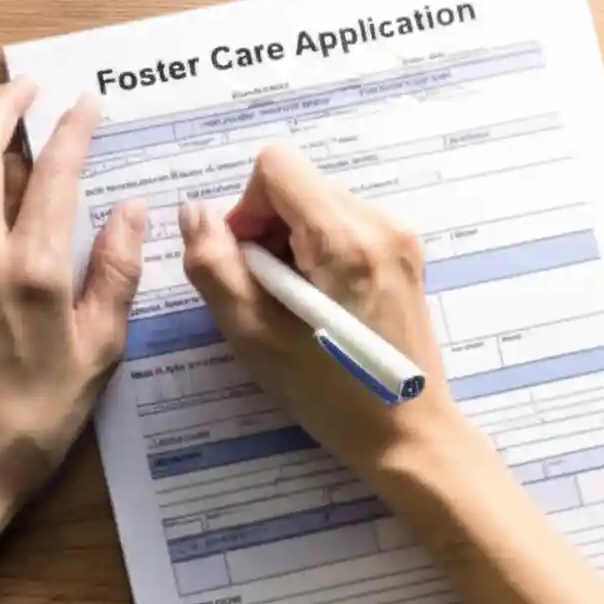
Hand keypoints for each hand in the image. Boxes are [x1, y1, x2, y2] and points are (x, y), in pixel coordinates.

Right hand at [179, 143, 460, 479]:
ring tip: (291, 305)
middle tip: (264, 293)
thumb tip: (194, 213)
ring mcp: (398, 237)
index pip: (276, 167)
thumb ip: (214, 266)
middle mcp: (379, 222)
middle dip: (266, 229)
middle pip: (297, 184)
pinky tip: (317, 305)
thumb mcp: (254, 335)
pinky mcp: (403, 255)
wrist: (409, 436)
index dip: (244, 208)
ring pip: (317, 205)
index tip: (243, 263)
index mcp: (345, 236)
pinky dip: (316, 253)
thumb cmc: (331, 395)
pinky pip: (341, 227)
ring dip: (288, 244)